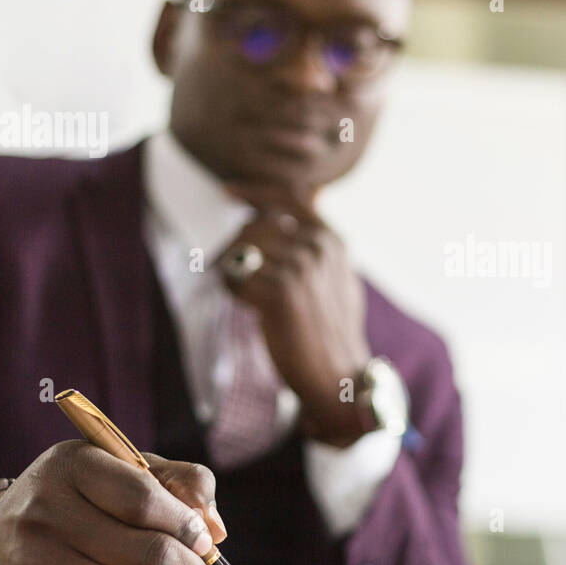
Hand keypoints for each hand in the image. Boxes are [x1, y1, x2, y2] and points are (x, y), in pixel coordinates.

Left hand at [221, 182, 370, 446]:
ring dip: (234, 270)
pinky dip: (233, 291)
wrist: (336, 374)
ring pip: (241, 250)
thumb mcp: (338, 274)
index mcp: (333, 240)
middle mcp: (319, 248)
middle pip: (255, 225)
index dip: (254, 190)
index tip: (227, 190)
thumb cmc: (331, 327)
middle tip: (242, 274)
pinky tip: (249, 307)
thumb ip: (320, 236)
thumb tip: (309, 192)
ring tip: (248, 294)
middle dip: (238, 247)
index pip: (288, 196)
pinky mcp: (281, 294)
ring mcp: (302, 268)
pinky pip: (234, 277)